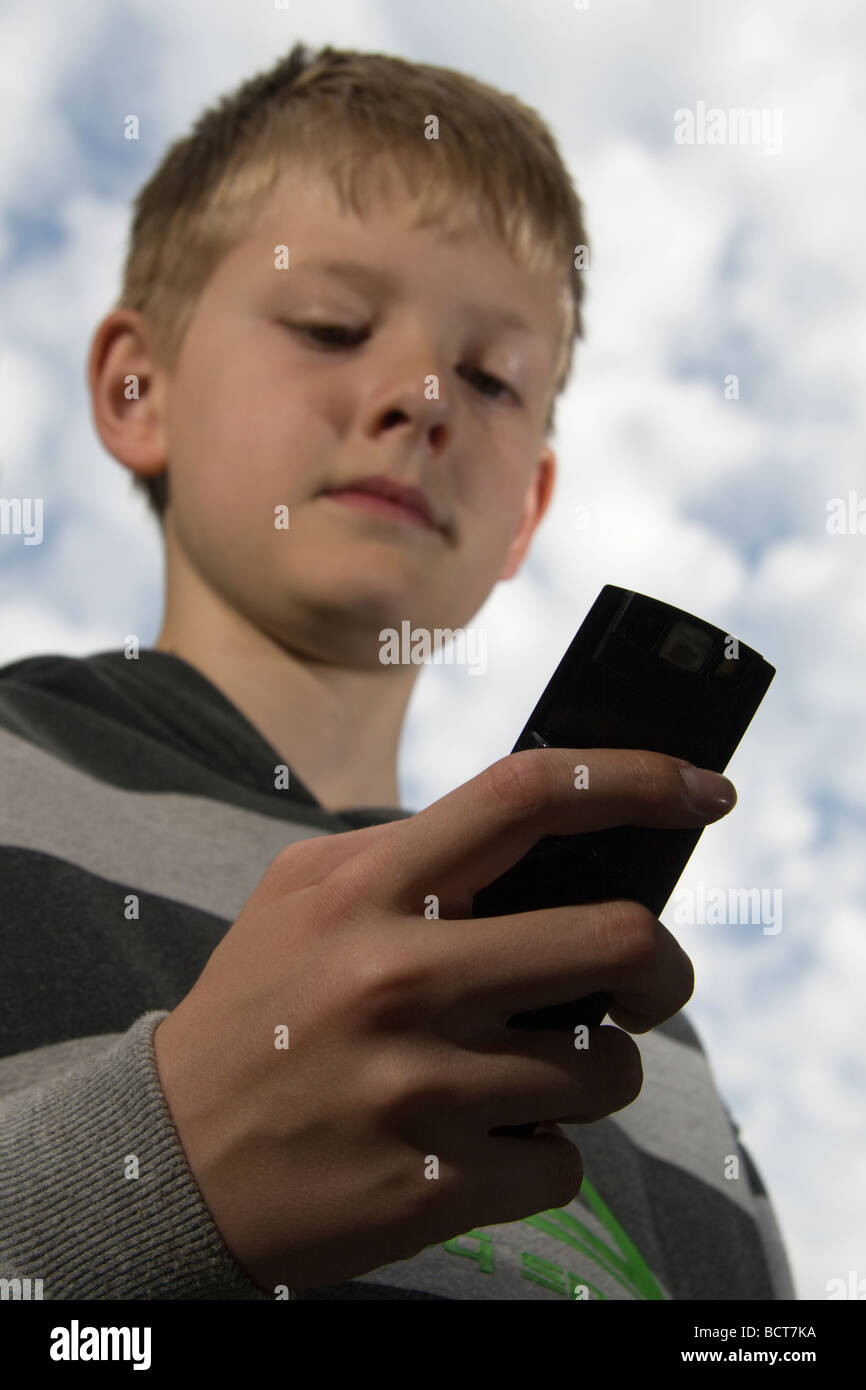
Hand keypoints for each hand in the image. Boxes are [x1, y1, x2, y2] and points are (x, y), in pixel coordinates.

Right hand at [153, 748, 734, 1292]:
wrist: (168, 1157)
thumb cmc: (257, 1008)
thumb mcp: (304, 896)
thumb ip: (411, 854)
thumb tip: (547, 835)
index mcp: (368, 889)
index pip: (529, 795)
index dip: (637, 777)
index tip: (705, 789)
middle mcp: (398, 977)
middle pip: (618, 939)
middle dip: (662, 966)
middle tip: (647, 980)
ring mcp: (420, 1086)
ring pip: (607, 1067)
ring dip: (593, 1069)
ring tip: (530, 1072)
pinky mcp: (435, 1185)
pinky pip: (563, 1162)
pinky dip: (541, 1151)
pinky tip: (479, 1139)